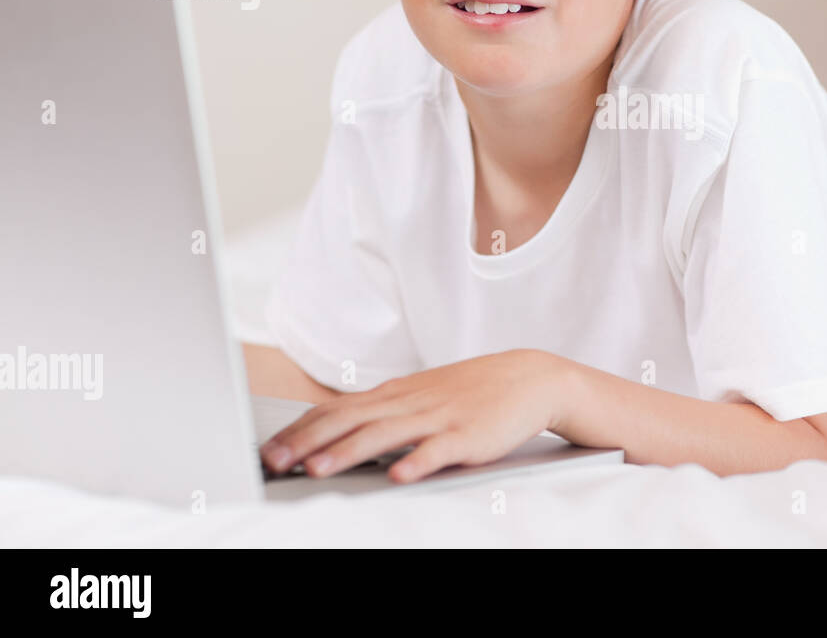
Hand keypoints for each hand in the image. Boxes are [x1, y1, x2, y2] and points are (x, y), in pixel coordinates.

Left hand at [259, 348, 567, 483]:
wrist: (530, 378)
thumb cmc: (470, 392)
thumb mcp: (419, 396)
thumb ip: (380, 413)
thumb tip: (332, 430)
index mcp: (394, 395)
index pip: (336, 410)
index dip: (300, 431)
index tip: (268, 451)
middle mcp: (409, 403)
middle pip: (350, 420)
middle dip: (308, 442)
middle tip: (275, 462)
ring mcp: (439, 417)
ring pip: (386, 434)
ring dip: (348, 452)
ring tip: (318, 470)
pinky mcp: (469, 435)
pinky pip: (439, 449)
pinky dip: (417, 461)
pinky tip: (399, 476)